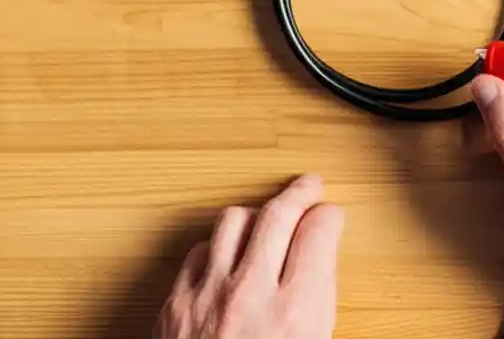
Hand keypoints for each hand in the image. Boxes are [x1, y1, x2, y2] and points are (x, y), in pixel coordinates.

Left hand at [155, 175, 344, 338]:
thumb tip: (319, 266)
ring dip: (256, 215)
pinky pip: (197, 253)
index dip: (329, 217)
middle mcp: (249, 297)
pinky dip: (217, 247)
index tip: (329, 216)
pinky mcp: (173, 308)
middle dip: (299, 194)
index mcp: (295, 314)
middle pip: (278, 214)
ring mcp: (206, 298)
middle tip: (308, 189)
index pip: (319, 232)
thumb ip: (317, 304)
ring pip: (232, 220)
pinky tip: (228, 254)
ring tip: (267, 217)